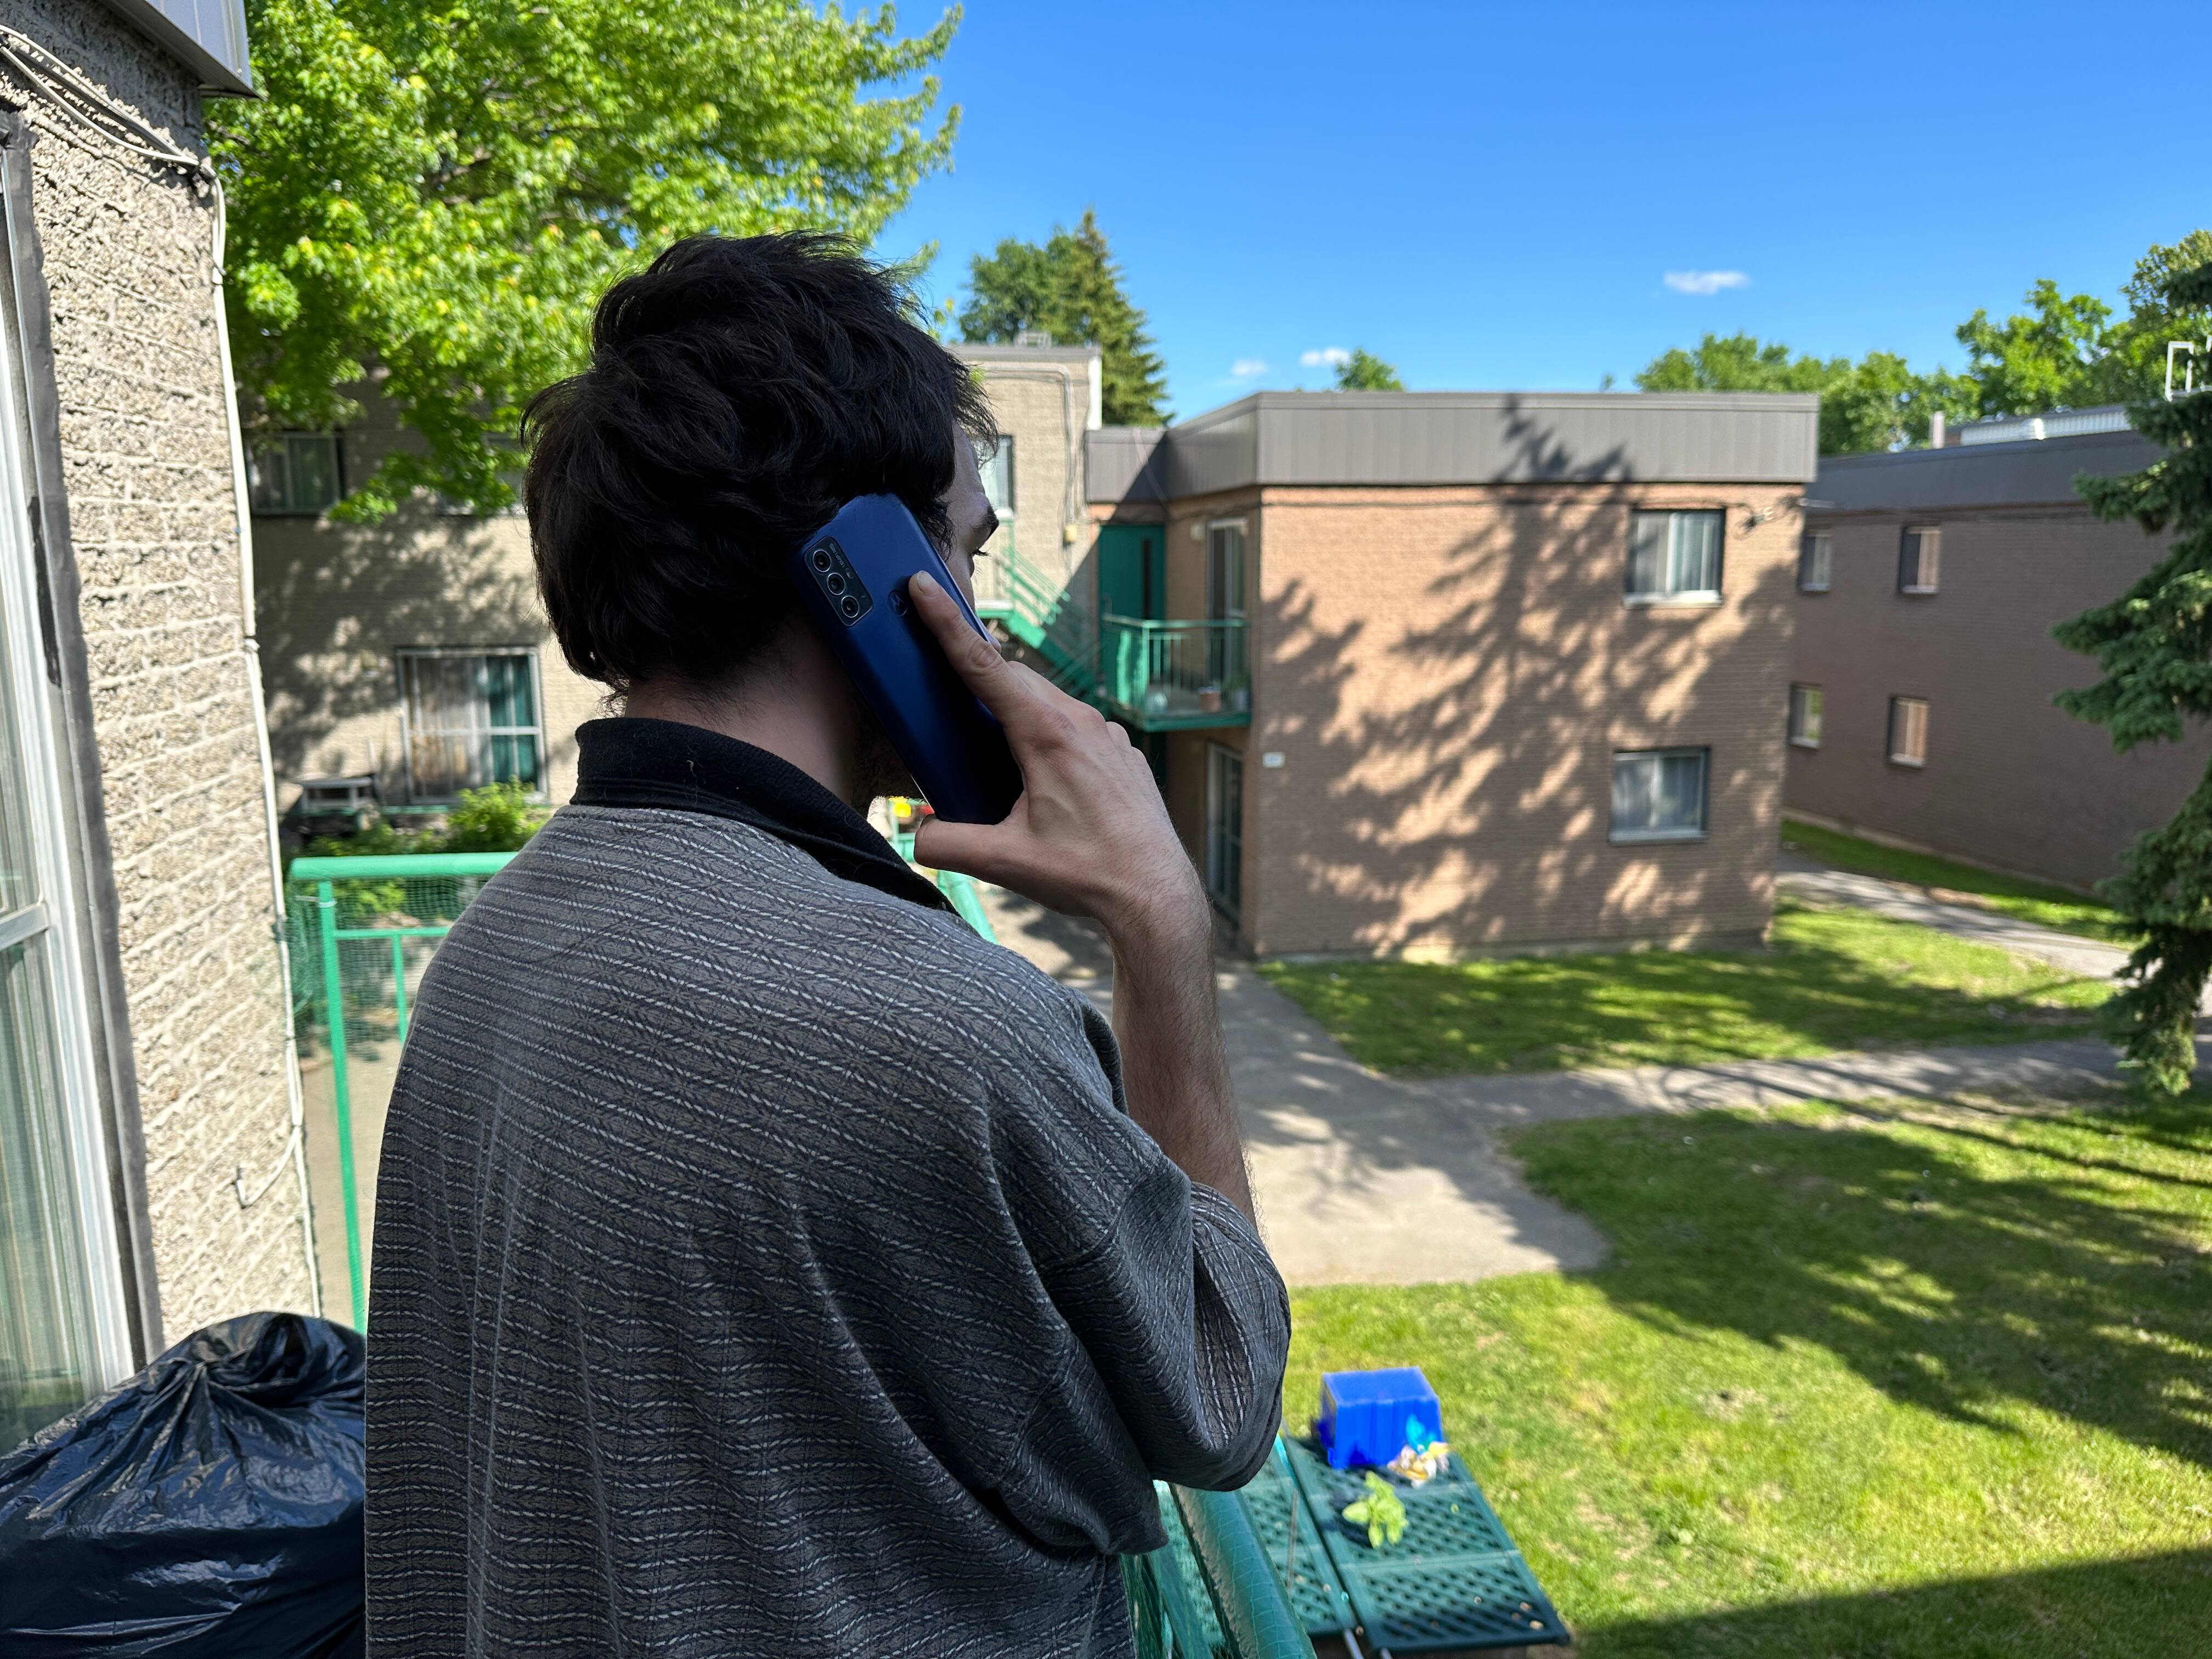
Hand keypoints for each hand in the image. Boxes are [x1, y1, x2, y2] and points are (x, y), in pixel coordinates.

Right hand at [907, 571, 1207, 948]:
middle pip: (1015, 679)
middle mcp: (1082, 723)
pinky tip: (1040, 776)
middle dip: (977, 673)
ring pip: (1048, 703)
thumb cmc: (1086, 873)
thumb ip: (948, 845)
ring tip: (991, 746)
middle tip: (944, 677)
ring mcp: (1108, 736)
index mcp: (1046, 734)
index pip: (984, 665)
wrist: (1155, 895)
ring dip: (1015, 712)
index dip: (947, 624)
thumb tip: (916, 837)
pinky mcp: (1123, 755)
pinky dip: (1048, 735)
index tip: (923, 585)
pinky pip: (1077, 728)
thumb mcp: (1005, 862)